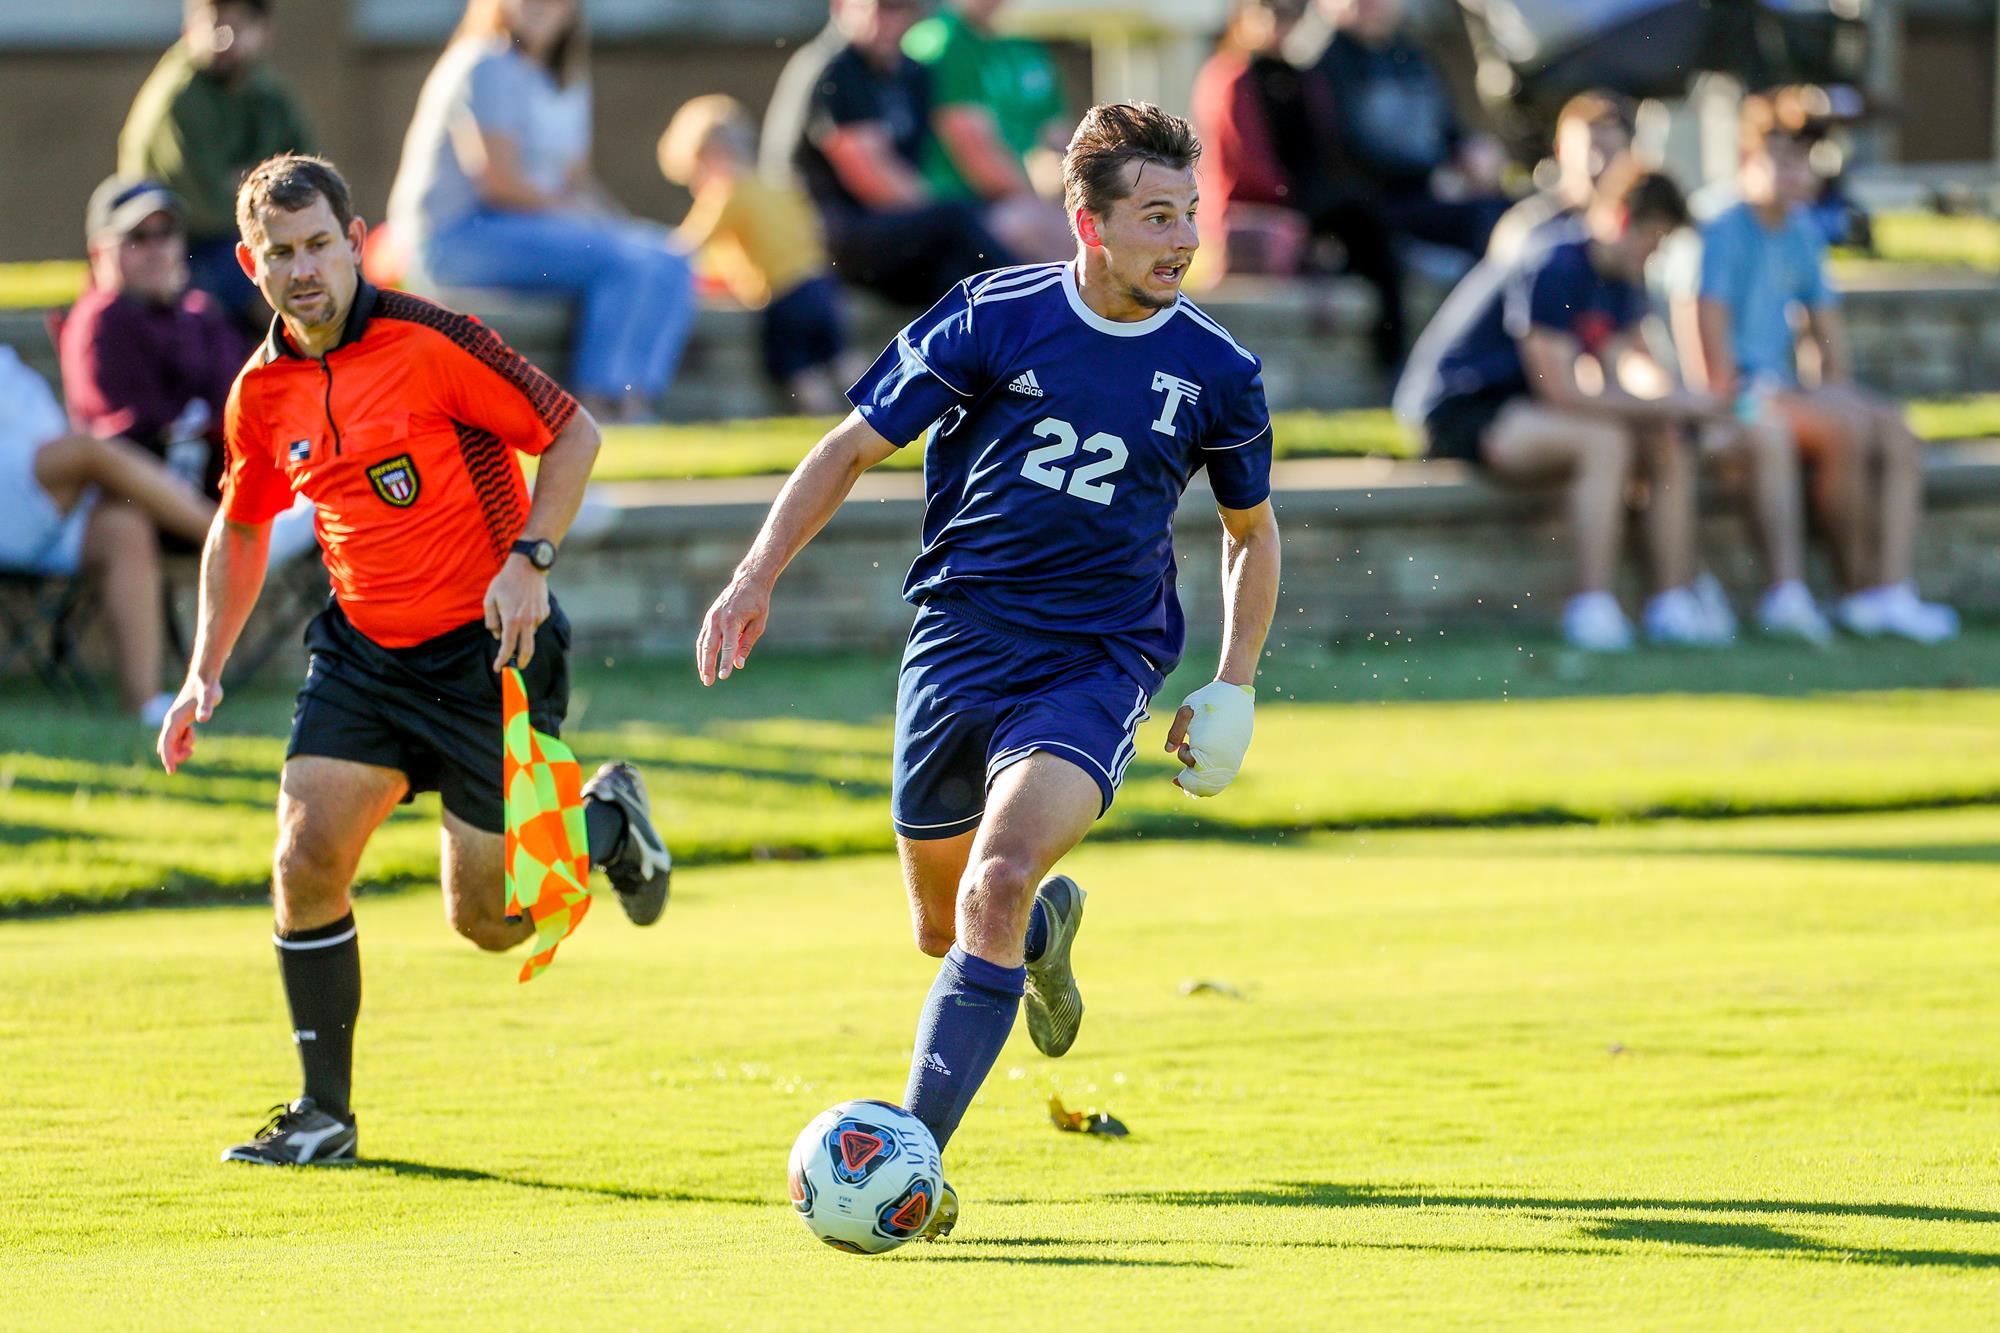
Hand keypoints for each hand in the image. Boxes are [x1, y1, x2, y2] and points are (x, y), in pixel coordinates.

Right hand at [157, 675, 222, 774]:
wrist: (205, 678)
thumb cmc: (206, 687)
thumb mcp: (209, 697)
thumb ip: (206, 707)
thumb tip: (203, 719)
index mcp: (174, 720)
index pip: (166, 743)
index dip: (168, 758)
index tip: (171, 772)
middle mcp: (171, 722)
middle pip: (166, 746)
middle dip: (176, 755)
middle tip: (192, 752)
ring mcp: (175, 722)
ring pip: (172, 744)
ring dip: (181, 748)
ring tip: (194, 736)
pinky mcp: (181, 721)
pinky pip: (178, 739)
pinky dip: (184, 743)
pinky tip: (193, 734)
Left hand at [484, 556, 549, 670]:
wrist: (528, 567)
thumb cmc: (505, 582)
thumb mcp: (490, 599)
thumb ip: (491, 620)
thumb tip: (496, 635)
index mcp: (512, 620)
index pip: (507, 647)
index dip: (502, 660)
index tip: (498, 668)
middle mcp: (527, 621)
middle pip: (526, 650)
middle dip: (520, 662)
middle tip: (515, 667)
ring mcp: (538, 617)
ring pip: (530, 635)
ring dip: (522, 634)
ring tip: (514, 616)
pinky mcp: (544, 612)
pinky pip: (535, 623)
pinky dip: (528, 622)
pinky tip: (523, 607)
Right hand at [696, 573, 770, 684]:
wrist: (748, 581)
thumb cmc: (757, 603)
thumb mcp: (758, 624)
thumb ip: (747, 644)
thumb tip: (738, 664)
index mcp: (732, 620)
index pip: (727, 647)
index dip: (725, 663)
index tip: (723, 677)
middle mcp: (718, 619)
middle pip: (709, 647)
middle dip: (708, 666)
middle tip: (708, 682)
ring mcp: (711, 618)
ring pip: (703, 643)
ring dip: (702, 661)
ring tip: (704, 677)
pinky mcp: (709, 618)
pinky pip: (703, 637)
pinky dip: (702, 651)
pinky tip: (704, 663)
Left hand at [1165, 680, 1255, 797]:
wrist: (1234, 690)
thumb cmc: (1207, 699)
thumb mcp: (1185, 712)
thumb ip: (1175, 732)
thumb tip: (1168, 750)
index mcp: (1209, 747)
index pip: (1195, 775)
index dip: (1184, 780)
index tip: (1174, 780)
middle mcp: (1224, 755)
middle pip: (1208, 783)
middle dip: (1192, 781)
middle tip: (1178, 780)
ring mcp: (1235, 754)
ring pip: (1219, 780)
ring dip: (1203, 778)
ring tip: (1190, 774)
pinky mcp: (1240, 751)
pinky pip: (1227, 772)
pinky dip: (1214, 775)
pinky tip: (1202, 769)